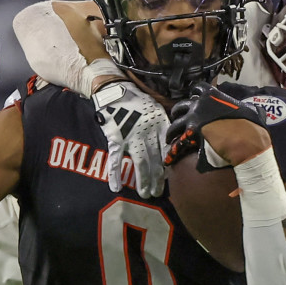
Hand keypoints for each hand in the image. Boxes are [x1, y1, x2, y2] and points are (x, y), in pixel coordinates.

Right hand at [92, 80, 169, 197]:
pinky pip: (115, 160)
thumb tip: (171, 139)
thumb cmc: (136, 99)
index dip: (167, 166)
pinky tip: (115, 187)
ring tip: (145, 194)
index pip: (166, 150)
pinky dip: (114, 174)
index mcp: (158, 126)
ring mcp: (131, 138)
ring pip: (140, 163)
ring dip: (143, 180)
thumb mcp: (156, 109)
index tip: (168, 178)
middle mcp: (147, 134)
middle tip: (158, 193)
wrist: (115, 90)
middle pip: (155, 160)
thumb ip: (162, 125)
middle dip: (157, 179)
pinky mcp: (116, 139)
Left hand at [164, 82, 266, 166]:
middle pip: (180, 107)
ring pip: (175, 125)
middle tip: (177, 119)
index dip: (194, 94)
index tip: (192, 98)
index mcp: (212, 95)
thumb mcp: (249, 109)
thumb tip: (254, 109)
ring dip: (171, 132)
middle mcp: (198, 105)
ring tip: (170, 138)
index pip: (198, 88)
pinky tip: (169, 156)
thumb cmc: (250, 125)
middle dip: (178, 113)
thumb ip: (244, 107)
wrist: (245, 139)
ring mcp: (192, 119)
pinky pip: (178, 143)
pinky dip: (173, 151)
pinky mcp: (190, 135)